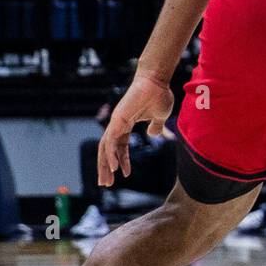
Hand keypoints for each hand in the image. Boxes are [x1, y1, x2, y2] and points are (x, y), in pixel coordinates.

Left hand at [97, 71, 173, 185]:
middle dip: (106, 168)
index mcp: (125, 125)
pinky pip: (111, 142)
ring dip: (105, 166)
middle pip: (107, 150)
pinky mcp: (117, 120)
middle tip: (105, 184)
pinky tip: (114, 168)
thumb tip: (154, 134)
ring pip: (105, 149)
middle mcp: (117, 125)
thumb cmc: (159, 95)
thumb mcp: (160, 117)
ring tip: (107, 182)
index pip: (119, 147)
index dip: (122, 161)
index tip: (125, 175)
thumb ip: (156, 126)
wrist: (156, 81)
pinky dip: (111, 156)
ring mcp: (115, 122)